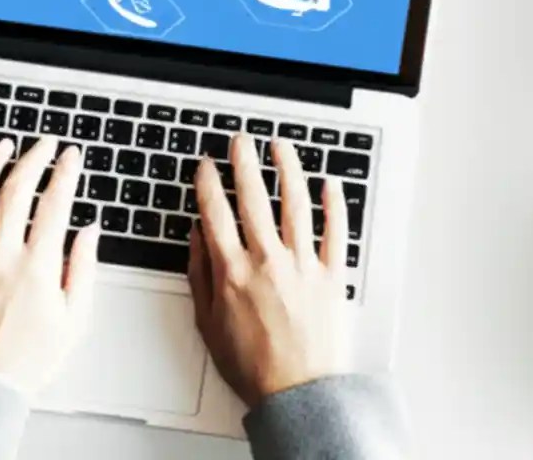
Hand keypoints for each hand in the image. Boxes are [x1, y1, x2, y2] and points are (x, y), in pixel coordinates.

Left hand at [0, 136, 100, 395]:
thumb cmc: (27, 358)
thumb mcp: (75, 317)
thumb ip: (84, 267)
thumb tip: (89, 232)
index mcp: (37, 265)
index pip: (55, 202)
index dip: (66, 172)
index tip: (72, 157)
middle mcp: (0, 254)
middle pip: (16, 188)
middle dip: (34, 157)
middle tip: (44, 145)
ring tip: (3, 147)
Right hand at [189, 136, 351, 406]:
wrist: (297, 392)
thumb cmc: (253, 366)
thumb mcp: (208, 324)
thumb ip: (200, 276)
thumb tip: (197, 238)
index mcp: (233, 273)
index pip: (216, 214)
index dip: (208, 184)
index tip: (206, 165)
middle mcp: (268, 261)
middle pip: (253, 198)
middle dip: (245, 163)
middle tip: (241, 140)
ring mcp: (303, 265)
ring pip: (295, 204)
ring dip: (288, 169)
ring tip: (281, 147)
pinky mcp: (332, 275)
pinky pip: (335, 231)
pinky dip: (334, 204)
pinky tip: (329, 183)